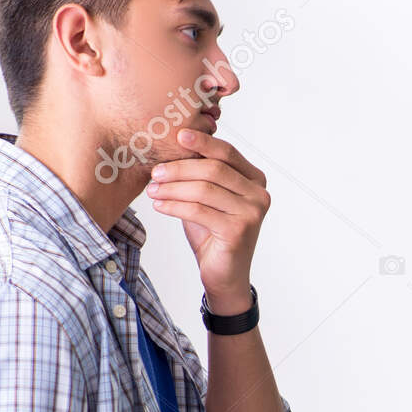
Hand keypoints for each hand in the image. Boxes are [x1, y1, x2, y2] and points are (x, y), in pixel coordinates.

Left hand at [146, 129, 269, 307]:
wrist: (224, 275)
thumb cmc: (214, 233)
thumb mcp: (208, 198)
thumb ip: (202, 174)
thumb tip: (175, 145)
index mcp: (255, 180)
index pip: (227, 153)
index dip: (202, 142)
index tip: (177, 136)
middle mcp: (259, 194)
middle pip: (213, 169)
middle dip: (179, 169)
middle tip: (154, 172)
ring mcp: (252, 213)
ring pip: (204, 189)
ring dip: (172, 188)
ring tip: (152, 190)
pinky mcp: (238, 231)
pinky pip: (198, 211)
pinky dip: (174, 206)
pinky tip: (159, 206)